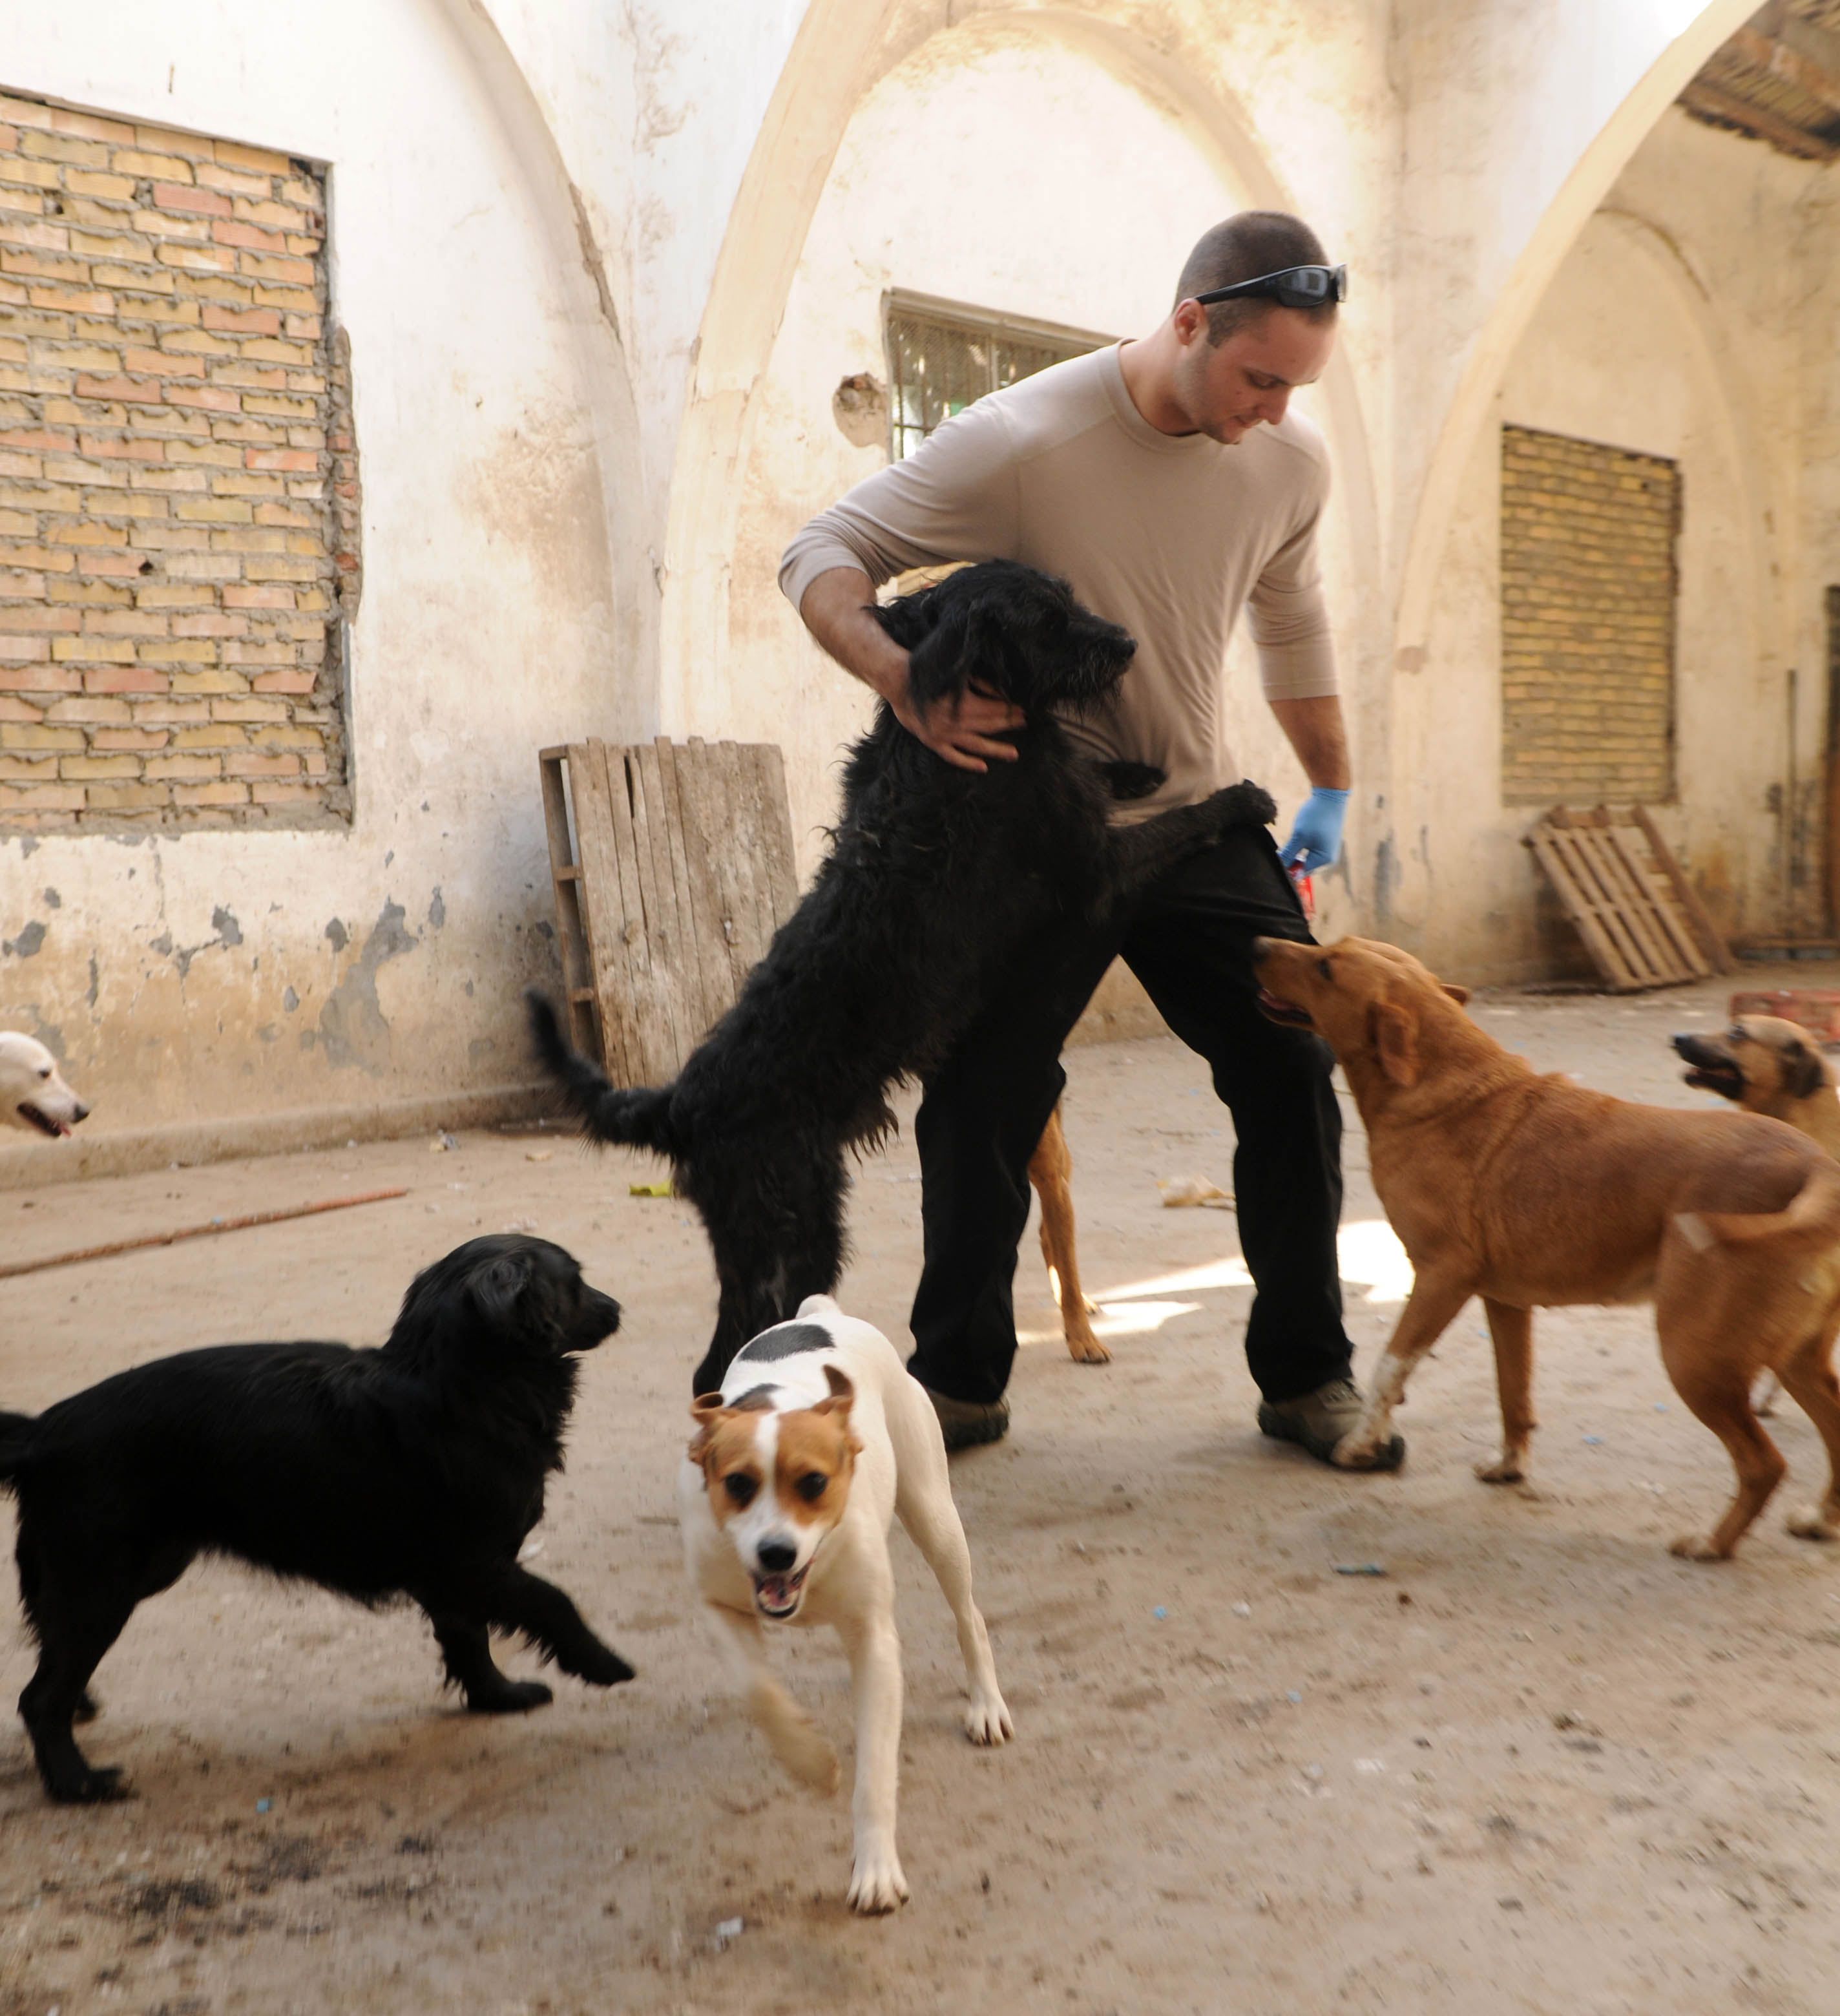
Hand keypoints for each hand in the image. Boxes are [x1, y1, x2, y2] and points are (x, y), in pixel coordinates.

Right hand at [892, 677, 1024, 772]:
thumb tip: (1001, 693)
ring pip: (976, 745)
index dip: (1010, 710)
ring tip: (1014, 754)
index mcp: (965, 704)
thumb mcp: (958, 675)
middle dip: (1009, 724)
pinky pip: (953, 757)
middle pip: (989, 725)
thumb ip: (981, 685)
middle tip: (1025, 724)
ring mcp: (945, 735)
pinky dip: (968, 762)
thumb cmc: (929, 675)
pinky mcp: (934, 743)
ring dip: (997, 749)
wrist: (898, 681)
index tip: (1024, 710)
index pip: (994, 709)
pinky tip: (983, 767)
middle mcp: (957, 723)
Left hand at [1279, 786, 1348, 871]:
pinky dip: (1300, 846)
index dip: (1286, 869)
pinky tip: (1296, 838)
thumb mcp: (1298, 836)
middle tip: (1280, 851)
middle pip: (1302, 867)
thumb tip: (1279, 868)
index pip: (1300, 873)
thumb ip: (1288, 854)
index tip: (1276, 861)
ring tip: (1290, 841)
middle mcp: (1328, 859)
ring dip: (1294, 853)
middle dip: (1290, 861)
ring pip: (1304, 858)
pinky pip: (1308, 851)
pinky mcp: (1324, 843)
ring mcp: (1327, 851)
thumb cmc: (1315, 816)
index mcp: (1324, 861)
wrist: (1330, 796)